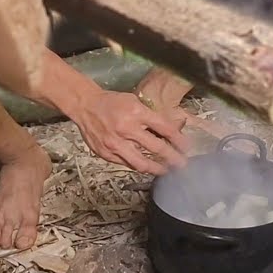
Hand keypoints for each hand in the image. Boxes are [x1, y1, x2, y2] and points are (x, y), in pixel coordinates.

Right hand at [72, 90, 191, 174]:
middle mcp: (127, 129)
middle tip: (182, 164)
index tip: (186, 147)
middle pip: (157, 148)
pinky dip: (138, 166)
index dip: (179, 140)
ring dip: (157, 169)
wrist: (85, 106)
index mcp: (137, 113)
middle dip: (173, 158)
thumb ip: (151, 116)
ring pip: (142, 163)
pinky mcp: (106, 153)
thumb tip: (171, 129)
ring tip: (166, 171)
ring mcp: (116, 143)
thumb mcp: (135, 102)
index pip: (165, 129)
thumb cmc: (111, 102)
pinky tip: (146, 167)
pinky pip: (127, 164)